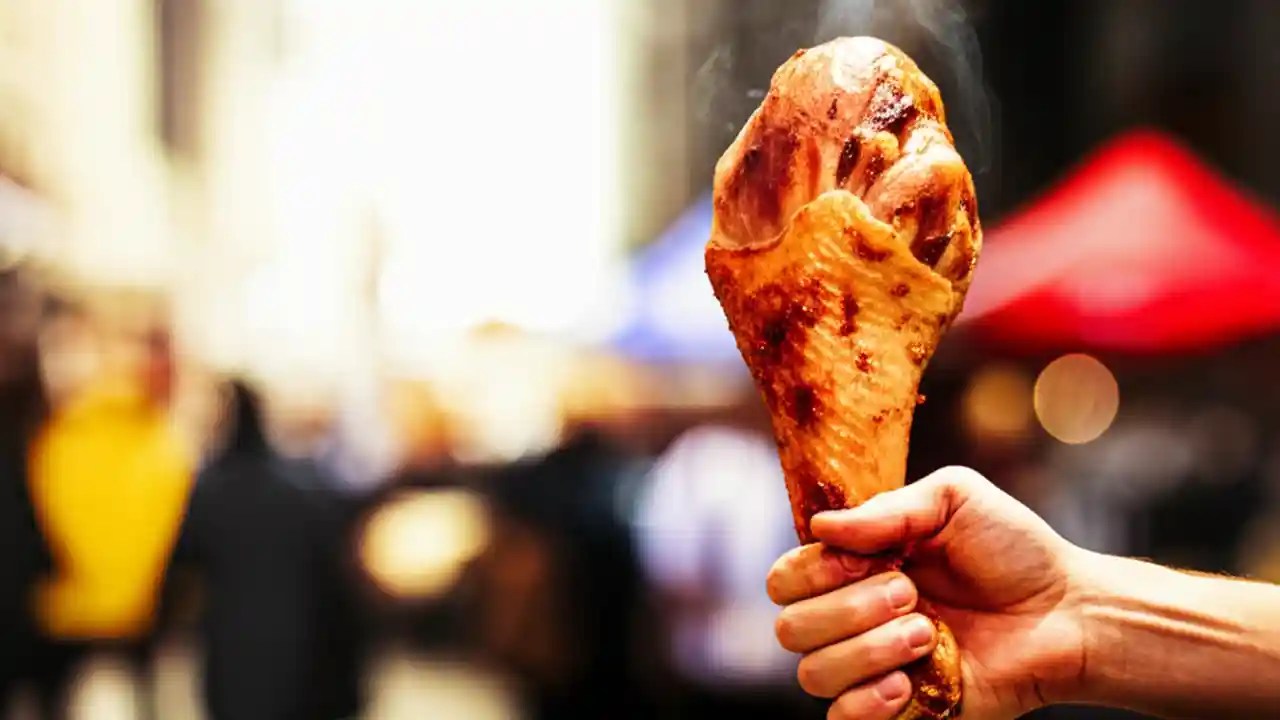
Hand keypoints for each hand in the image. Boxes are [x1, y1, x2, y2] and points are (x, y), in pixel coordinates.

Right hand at [766, 466, 1088, 719]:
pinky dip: (866, 701)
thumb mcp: (954, 500)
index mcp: (854, 567)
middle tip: (912, 594)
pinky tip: (906, 681)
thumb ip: (886, 509)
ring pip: (813, 674)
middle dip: (848, 609)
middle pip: (791, 629)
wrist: (1068, 612)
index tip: (869, 559)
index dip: (812, 571)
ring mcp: (873, 667)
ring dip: (866, 651)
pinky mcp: (900, 709)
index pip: (785, 578)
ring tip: (926, 634)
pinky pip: (841, 719)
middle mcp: (853, 619)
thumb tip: (820, 528)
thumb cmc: (1014, 549)